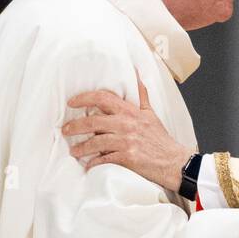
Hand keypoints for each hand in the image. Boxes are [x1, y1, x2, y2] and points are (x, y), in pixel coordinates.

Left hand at [62, 72, 193, 191]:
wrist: (173, 161)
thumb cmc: (160, 138)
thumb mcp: (151, 112)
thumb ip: (141, 94)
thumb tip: (136, 74)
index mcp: (131, 111)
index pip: (103, 98)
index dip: (84, 98)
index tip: (72, 102)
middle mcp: (127, 124)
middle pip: (93, 121)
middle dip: (75, 126)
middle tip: (65, 129)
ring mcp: (126, 141)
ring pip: (95, 142)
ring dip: (81, 147)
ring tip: (74, 150)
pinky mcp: (127, 158)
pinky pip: (103, 160)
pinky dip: (93, 162)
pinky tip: (88, 164)